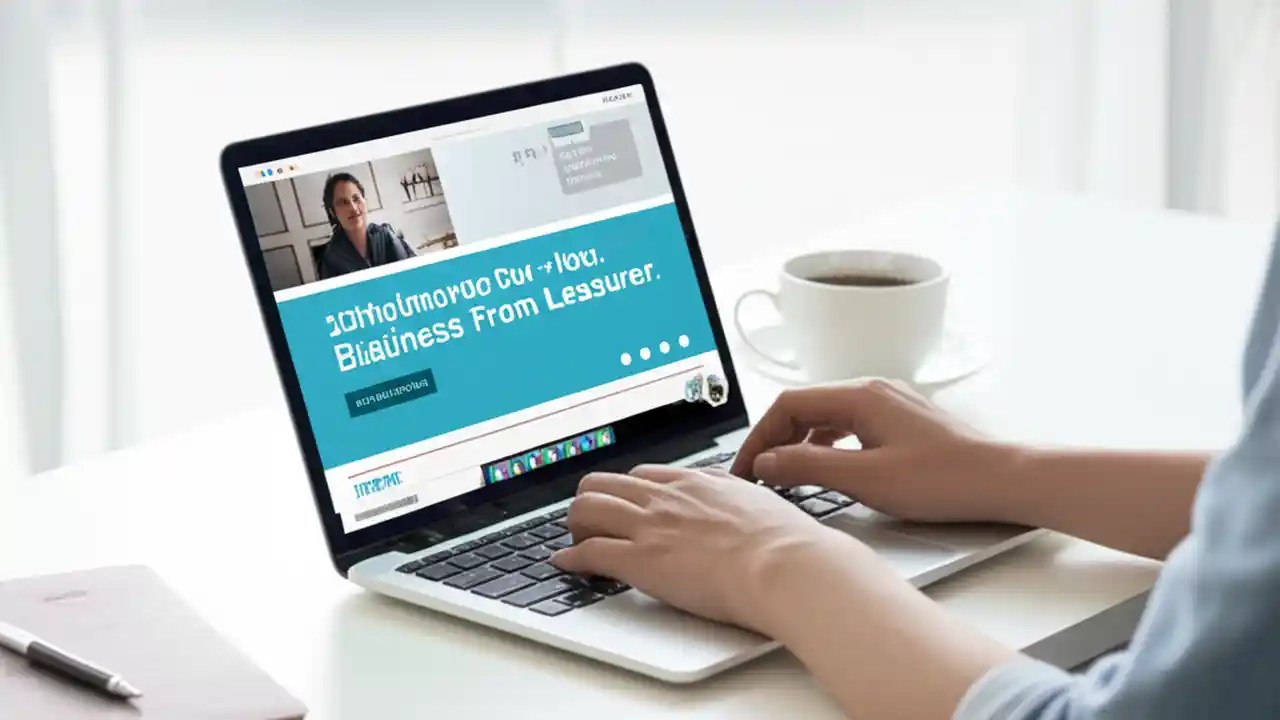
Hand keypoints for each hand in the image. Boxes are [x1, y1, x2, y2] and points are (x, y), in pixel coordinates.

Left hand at [551, 464, 851, 633]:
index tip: (626, 505)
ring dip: (576, 524)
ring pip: (586, 507)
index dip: (629, 492)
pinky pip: (589, 550)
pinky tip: (566, 563)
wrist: (785, 565)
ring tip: (578, 540)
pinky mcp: (640, 559)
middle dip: (593, 501)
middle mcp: (667, 496)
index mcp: (697, 482)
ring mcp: (651, 525)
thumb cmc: (786, 543)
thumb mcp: (760, 501)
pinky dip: (571, 557)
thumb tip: (740, 503)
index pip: (645, 475)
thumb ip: (738, 497)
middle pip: (604, 482)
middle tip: (593, 523)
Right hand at [729, 379, 1016, 523]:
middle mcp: (872, 389)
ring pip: (827, 415)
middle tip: (758, 475)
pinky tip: (827, 466)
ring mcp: (890, 403)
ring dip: (800, 441)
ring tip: (785, 474)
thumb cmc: (943, 480)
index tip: (746, 470)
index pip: (788, 405)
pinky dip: (826, 443)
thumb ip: (808, 467)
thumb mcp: (866, 479)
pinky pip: (849, 424)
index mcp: (859, 396)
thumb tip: (765, 463)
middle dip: (775, 439)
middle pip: (805, 406)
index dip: (759, 437)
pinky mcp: (903, 420)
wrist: (1005, 480)